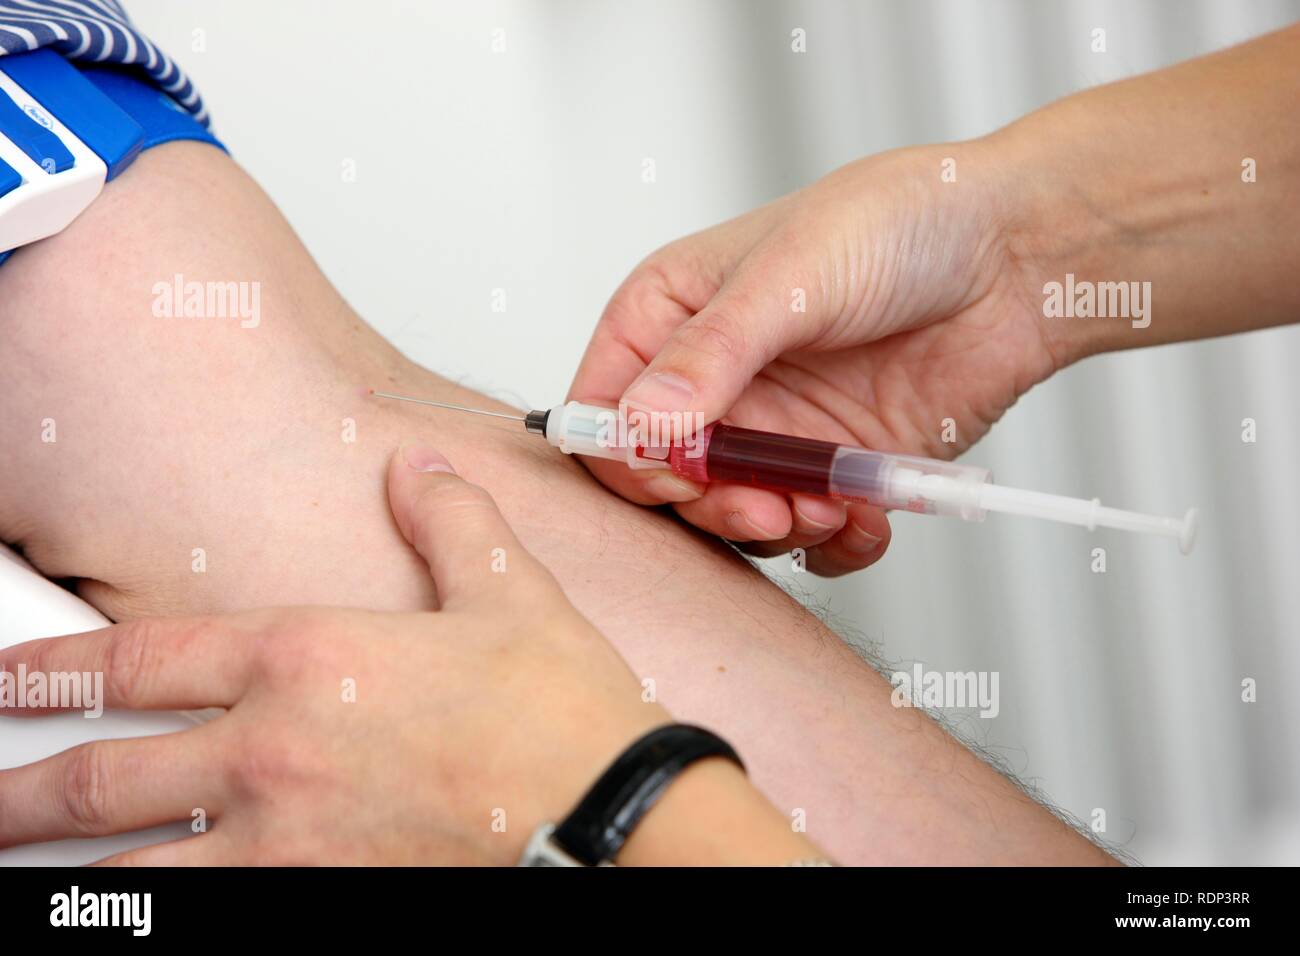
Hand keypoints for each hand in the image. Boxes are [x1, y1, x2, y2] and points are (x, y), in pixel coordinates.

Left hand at [0, 445, 669, 864]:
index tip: (6, 682)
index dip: (53, 672)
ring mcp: (288, 843)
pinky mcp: (319, 901)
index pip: (141, 660)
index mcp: (308, 660)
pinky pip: (206, 918)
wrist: (612, 814)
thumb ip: (448, 521)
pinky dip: (156, 913)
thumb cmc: (562, 713)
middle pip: (106, 778)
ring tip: (24, 867)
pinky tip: (131, 912)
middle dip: (21, 790)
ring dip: (65, 869)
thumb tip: (417, 469)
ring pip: (132, 871)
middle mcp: (274, 753)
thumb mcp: (508, 591)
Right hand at [570, 140, 1062, 574]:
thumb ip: (712, 353)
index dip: (626, 453)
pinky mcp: (833, 467)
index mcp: (671, 316)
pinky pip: (811, 533)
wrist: (1017, 254)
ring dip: (774, 526)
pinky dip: (833, 542)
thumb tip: (641, 422)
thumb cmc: (899, 223)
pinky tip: (866, 515)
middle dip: (711, 504)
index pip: (603, 407)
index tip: (677, 473)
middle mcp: (713, 380)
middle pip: (664, 478)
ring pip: (733, 515)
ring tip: (827, 505)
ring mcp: (773, 428)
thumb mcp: (791, 273)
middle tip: (764, 507)